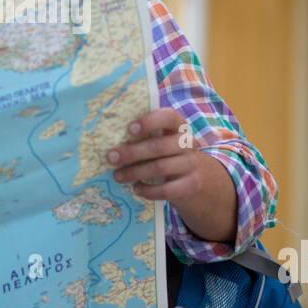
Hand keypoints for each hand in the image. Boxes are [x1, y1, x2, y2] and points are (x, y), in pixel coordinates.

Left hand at [106, 107, 237, 244]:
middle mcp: (188, 143)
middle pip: (159, 146)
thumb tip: (109, 137)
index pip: (169, 117)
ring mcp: (192, 164)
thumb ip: (145, 135)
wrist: (199, 178)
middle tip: (111, 158)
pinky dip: (148, 190)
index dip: (149, 122)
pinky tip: (136, 188)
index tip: (129, 129)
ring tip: (118, 176)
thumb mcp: (163, 140)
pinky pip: (167, 190)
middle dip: (132, 152)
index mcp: (179, 126)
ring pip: (160, 168)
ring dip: (135, 172)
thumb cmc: (169, 154)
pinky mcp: (191, 185)